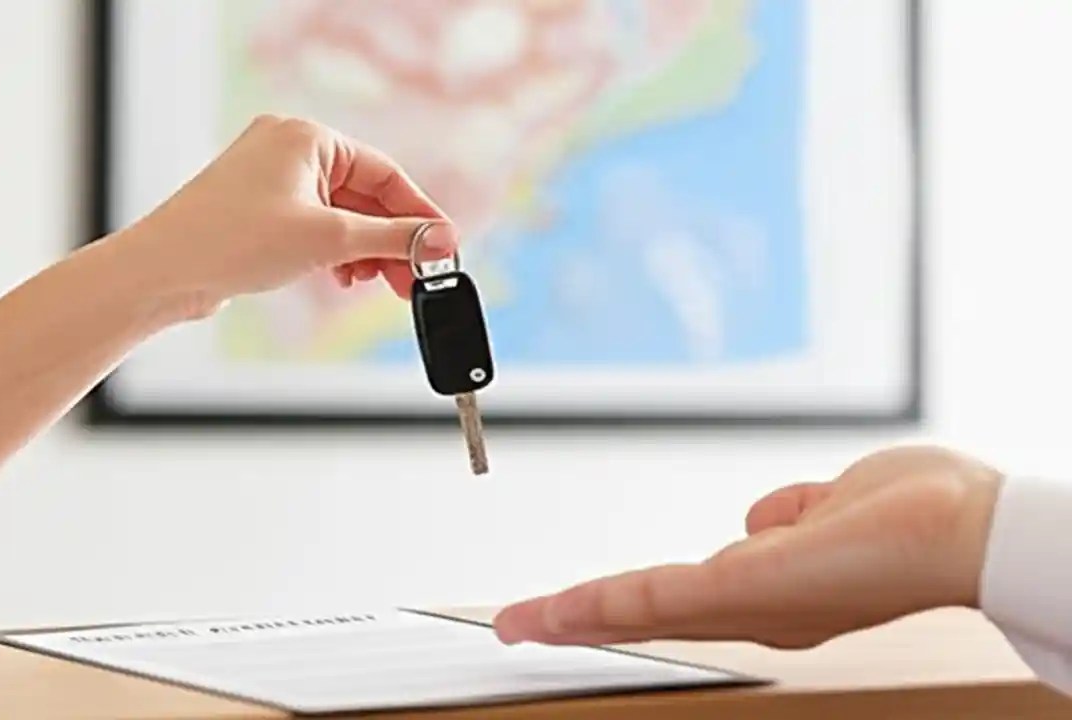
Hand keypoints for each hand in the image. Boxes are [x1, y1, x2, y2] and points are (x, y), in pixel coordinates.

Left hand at [118, 114, 456, 319]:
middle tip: (417, 280)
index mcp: (306, 136)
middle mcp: (288, 150)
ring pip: (341, 216)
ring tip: (381, 285)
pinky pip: (315, 228)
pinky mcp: (258, 213)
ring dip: (365, 252)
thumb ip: (393, 238)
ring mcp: (271, 182)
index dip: (419, 215)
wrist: (163, 273)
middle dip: (391, 241)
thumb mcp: (329, 239)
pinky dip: (335, 253)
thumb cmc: (232, 241)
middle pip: (364, 196)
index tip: (445, 248)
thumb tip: (442, 240)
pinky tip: (343, 279)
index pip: (384, 173)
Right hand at [493, 446, 1002, 648]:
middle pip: (647, 615)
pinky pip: (651, 599)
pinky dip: (597, 608)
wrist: (966, 531)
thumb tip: (763, 515)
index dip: (626, 601)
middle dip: (579, 621)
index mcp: (775, 589)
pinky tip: (556, 612)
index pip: (683, 597)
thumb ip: (794, 509)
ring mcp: (743, 606)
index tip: (579, 604)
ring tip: (521, 624)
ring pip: (638, 613)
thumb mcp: (840, 498)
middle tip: (521, 625)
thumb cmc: (926, 514)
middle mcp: (754, 610)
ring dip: (574, 618)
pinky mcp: (737, 593)